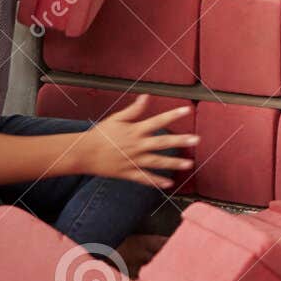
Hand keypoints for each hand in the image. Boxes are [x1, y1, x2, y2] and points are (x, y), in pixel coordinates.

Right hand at [75, 96, 197, 188]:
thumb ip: (133, 110)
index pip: (157, 121)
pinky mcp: (127, 173)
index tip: (188, 111)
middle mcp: (136, 145)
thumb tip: (146, 96)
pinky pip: (144, 178)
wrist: (83, 153)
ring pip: (156, 162)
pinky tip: (169, 184)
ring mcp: (132, 160)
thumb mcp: (116, 119)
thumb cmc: (100, 134)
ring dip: (173, 163)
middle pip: (161, 142)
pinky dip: (156, 182)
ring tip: (189, 164)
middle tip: (197, 139)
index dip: (173, 115)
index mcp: (134, 130)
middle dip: (180, 141)